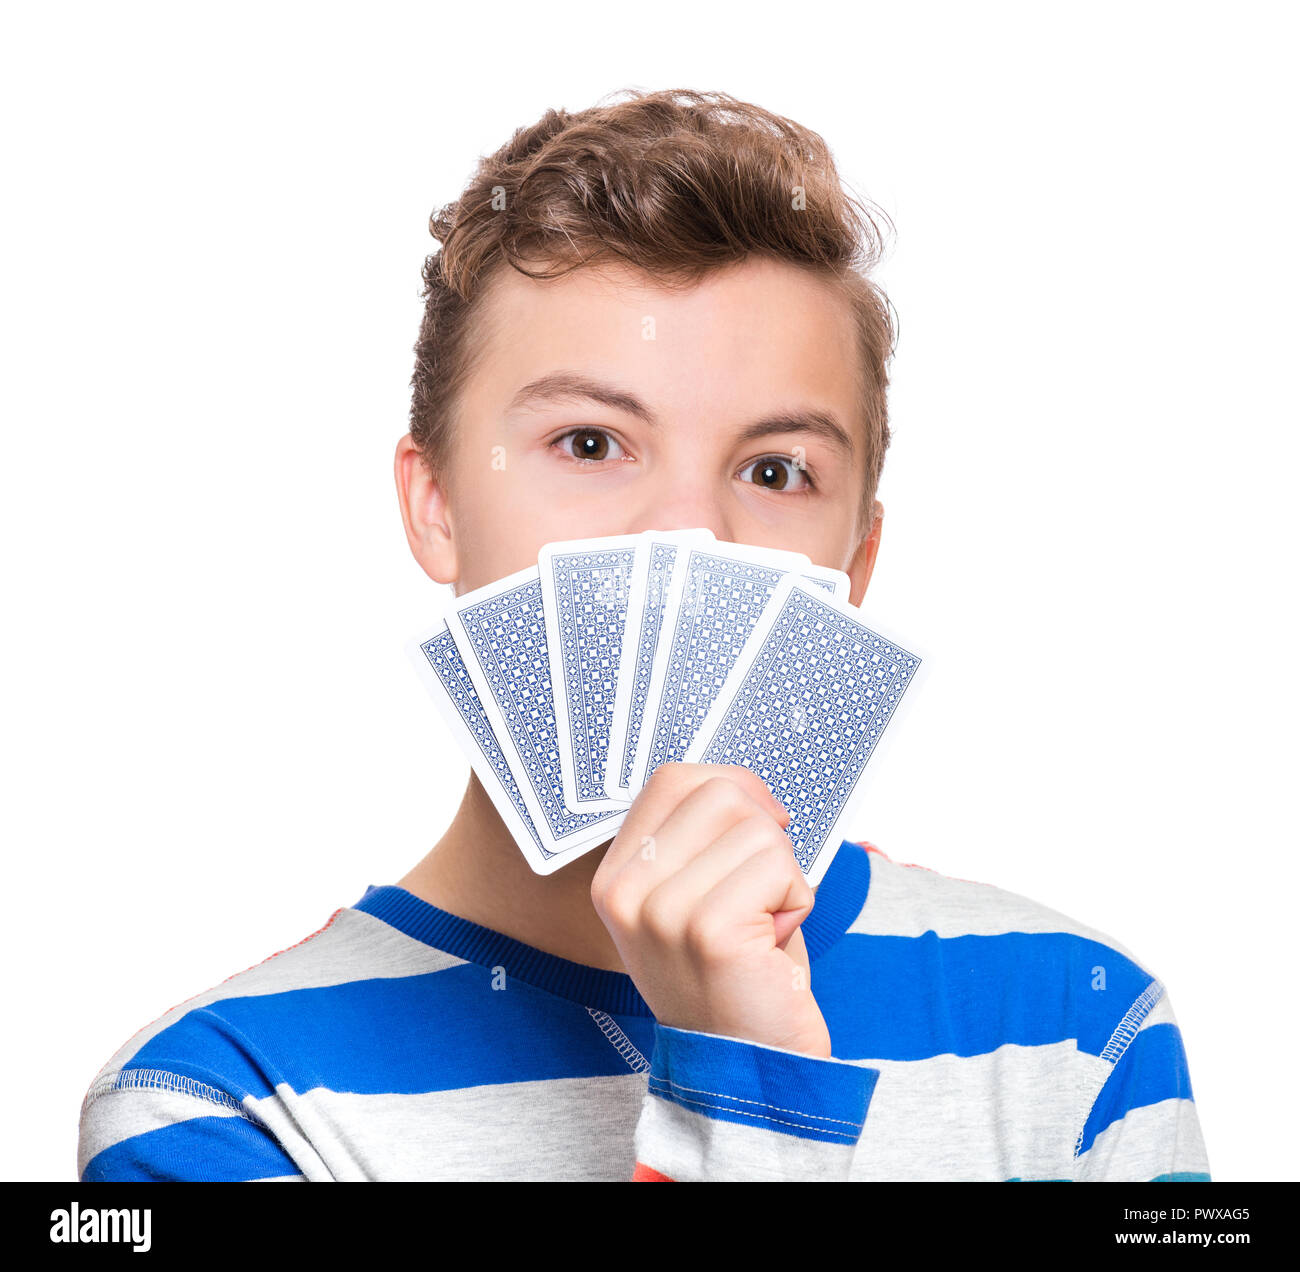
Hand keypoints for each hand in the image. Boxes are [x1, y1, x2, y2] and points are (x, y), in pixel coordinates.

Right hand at [590, 762, 830, 1057]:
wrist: (745, 1072)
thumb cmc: (734, 980)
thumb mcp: (690, 900)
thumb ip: (697, 838)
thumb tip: (743, 787)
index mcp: (614, 878)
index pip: (674, 780)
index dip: (733, 788)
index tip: (760, 825)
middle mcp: (625, 893)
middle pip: (720, 793)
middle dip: (763, 837)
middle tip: (758, 896)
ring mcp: (662, 913)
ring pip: (758, 830)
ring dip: (783, 876)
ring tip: (762, 927)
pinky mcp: (709, 932)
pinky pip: (781, 868)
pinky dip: (797, 902)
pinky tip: (773, 945)